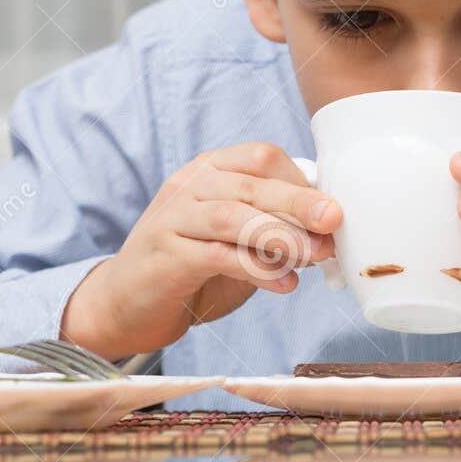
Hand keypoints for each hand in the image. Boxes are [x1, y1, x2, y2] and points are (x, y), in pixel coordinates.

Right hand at [62, 142, 341, 358]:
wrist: (126, 304)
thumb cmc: (192, 267)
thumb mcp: (237, 241)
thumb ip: (273, 230)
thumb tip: (328, 235)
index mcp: (210, 170)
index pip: (260, 157)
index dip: (300, 180)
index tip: (331, 210)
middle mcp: (189, 186)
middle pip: (251, 182)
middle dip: (298, 201)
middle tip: (334, 220)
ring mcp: (173, 219)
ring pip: (233, 216)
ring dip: (280, 235)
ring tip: (314, 255)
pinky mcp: (166, 256)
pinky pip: (216, 257)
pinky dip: (255, 269)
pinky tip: (284, 284)